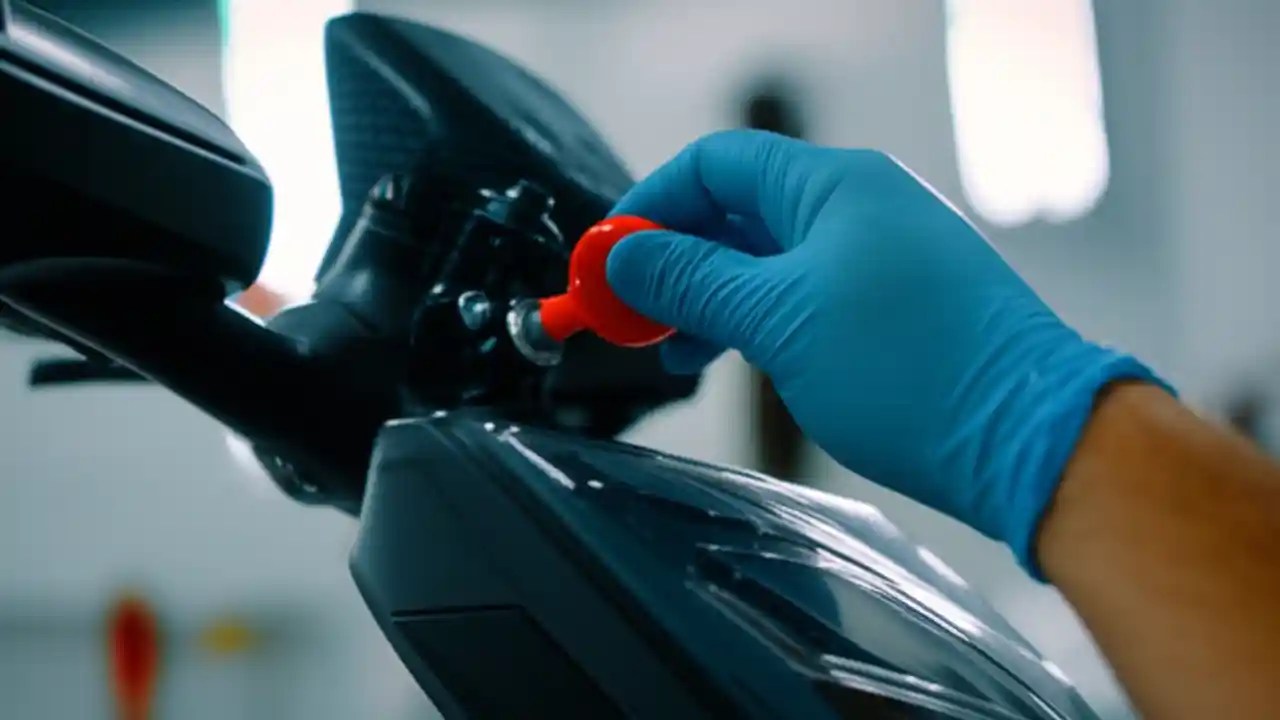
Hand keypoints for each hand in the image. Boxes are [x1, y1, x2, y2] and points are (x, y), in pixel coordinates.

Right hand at [606, 129, 1165, 571]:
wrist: (1027, 436)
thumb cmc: (917, 368)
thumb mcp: (779, 319)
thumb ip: (694, 281)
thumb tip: (627, 256)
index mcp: (833, 185)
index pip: (714, 165)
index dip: (650, 208)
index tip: (607, 259)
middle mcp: (858, 207)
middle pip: (736, 212)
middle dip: (673, 262)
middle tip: (630, 316)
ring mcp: (878, 256)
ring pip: (766, 260)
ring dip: (710, 300)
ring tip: (675, 352)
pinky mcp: (892, 305)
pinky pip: (801, 294)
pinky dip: (755, 321)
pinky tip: (734, 359)